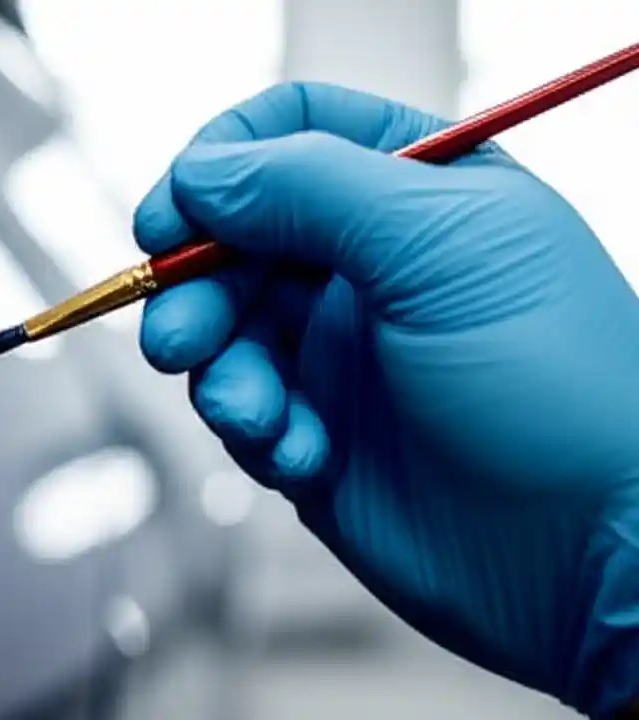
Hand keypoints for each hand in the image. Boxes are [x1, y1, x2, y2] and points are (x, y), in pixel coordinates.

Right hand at [135, 83, 638, 717]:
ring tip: (258, 415)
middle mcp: (368, 265)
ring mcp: (337, 353)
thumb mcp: (440, 248)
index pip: (291, 132)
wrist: (590, 552)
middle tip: (179, 338)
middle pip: (232, 239)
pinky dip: (255, 433)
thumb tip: (201, 173)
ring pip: (222, 332)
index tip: (169, 217)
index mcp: (413, 191)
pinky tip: (306, 459)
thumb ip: (308, 187)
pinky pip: (240, 413)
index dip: (218, 163)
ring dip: (220, 372)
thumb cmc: (554, 384)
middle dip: (193, 287)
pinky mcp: (314, 432)